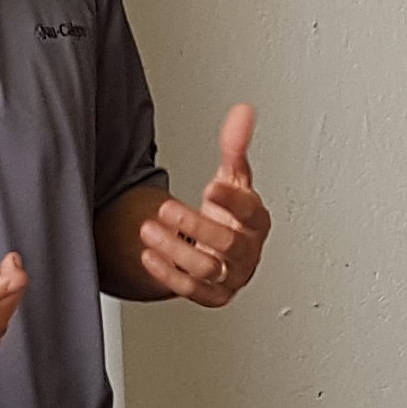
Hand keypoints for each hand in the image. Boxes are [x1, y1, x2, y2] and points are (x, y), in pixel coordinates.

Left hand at [128, 104, 270, 307]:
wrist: (219, 248)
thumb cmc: (229, 214)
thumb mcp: (233, 178)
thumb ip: (236, 146)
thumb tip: (243, 112)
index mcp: (258, 221)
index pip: (250, 212)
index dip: (231, 200)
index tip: (211, 187)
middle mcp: (249, 251)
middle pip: (229, 244)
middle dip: (195, 227)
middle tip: (166, 210)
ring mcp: (232, 275)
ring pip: (208, 269)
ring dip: (175, 251)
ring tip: (148, 230)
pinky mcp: (214, 295)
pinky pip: (193, 291)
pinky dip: (169, 275)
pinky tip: (149, 256)